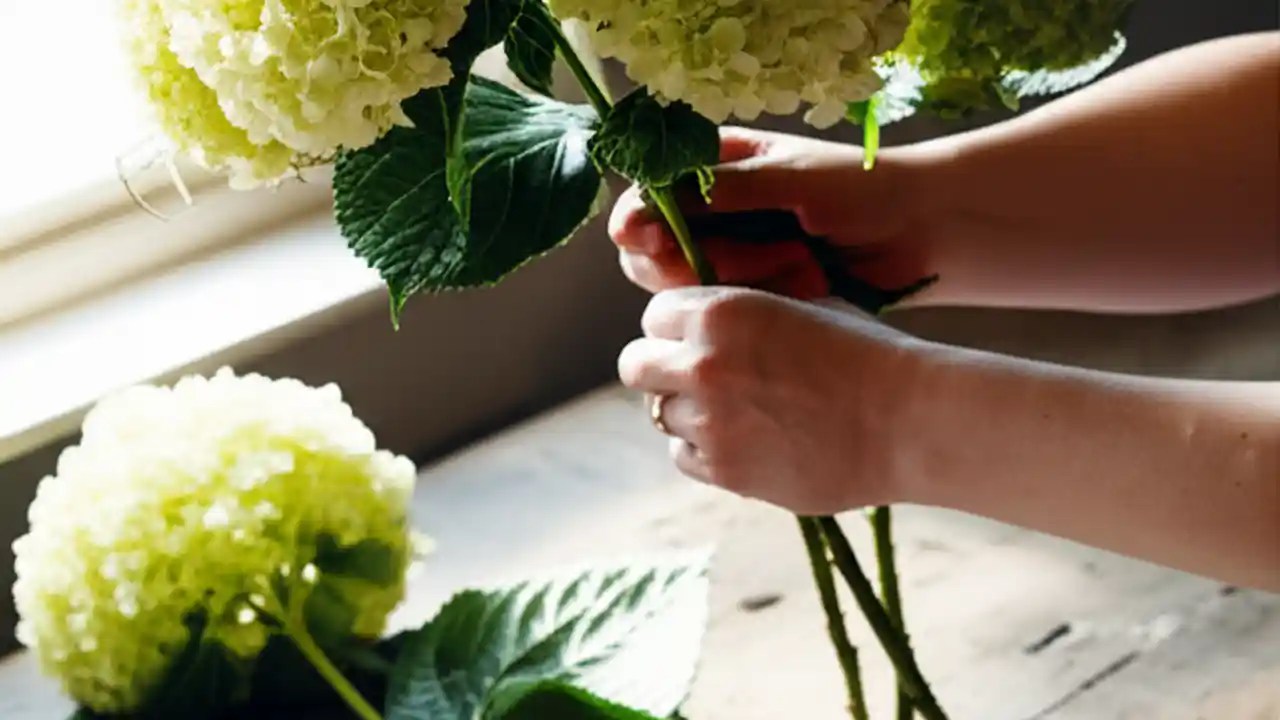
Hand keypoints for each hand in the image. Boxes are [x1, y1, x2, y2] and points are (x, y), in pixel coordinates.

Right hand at [609, 126, 940, 299]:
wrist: (923, 230)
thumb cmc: (863, 186)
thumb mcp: (788, 178)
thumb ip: (719, 190)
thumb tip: (647, 205)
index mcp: (714, 165)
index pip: (647, 196)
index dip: (639, 221)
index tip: (652, 239)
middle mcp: (712, 210)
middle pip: (651, 251)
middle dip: (693, 260)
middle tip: (756, 257)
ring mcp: (731, 254)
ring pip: (686, 286)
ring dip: (739, 277)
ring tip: (800, 261)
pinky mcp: (754, 293)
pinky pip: (728, 308)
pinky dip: (763, 297)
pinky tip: (807, 280)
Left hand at [618, 286, 931, 514]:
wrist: (909, 420)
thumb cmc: (866, 353)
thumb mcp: (802, 304)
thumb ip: (742, 312)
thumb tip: (700, 321)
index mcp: (720, 312)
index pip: (655, 314)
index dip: (676, 326)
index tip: (698, 338)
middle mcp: (703, 364)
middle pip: (635, 365)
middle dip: (659, 368)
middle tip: (696, 378)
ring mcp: (710, 422)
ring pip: (661, 414)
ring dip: (689, 412)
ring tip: (740, 413)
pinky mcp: (725, 470)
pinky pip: (685, 457)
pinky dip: (705, 451)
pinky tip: (748, 442)